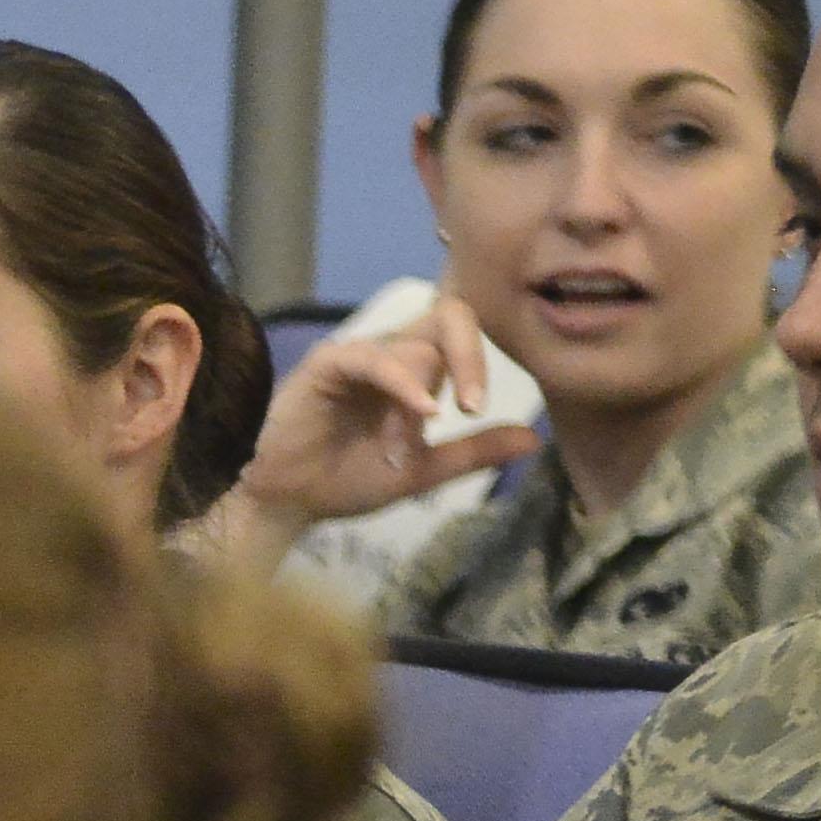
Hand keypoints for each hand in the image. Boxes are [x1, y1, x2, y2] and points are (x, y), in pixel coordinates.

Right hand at [197, 302, 540, 558]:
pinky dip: (402, 384)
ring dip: (419, 402)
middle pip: (449, 316)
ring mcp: (358, 354)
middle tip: (472, 407)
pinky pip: (376, 359)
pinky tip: (418, 415)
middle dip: (470, 359)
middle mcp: (389, 352)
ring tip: (401, 449)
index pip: (460, 331)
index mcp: (413, 369)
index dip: (480, 358)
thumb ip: (472, 451)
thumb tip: (533, 439)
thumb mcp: (422, 469)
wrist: (287, 503)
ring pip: (416, 347)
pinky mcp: (328, 363)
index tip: (478, 409)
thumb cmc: (344, 480)